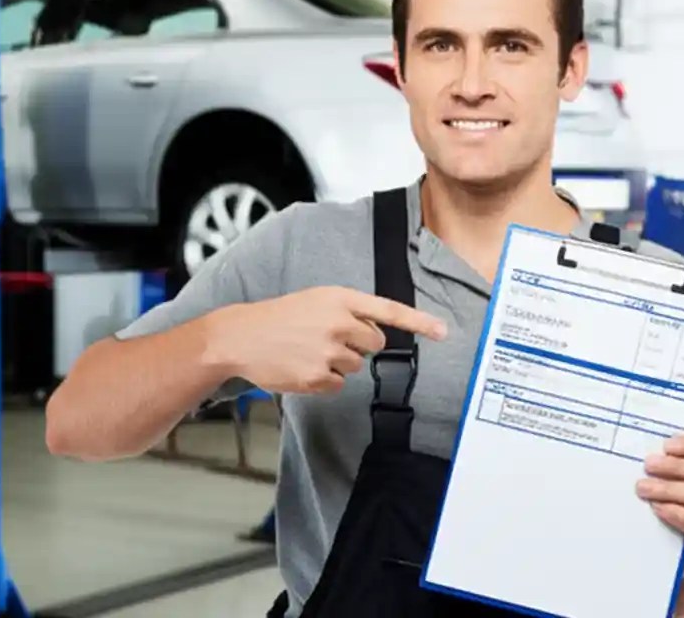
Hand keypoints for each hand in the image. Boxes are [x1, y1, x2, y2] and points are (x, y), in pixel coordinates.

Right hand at [209, 286, 447, 394]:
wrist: (241, 337)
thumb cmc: (281, 317)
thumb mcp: (316, 301)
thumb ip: (348, 312)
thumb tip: (375, 334)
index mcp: (339, 299)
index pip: (389, 310)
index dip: (419, 322)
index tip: (443, 331)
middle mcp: (338, 323)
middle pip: (374, 342)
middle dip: (358, 343)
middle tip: (327, 338)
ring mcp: (329, 352)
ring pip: (355, 365)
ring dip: (338, 362)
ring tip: (308, 351)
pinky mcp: (318, 377)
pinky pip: (339, 384)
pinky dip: (325, 380)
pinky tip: (303, 367)